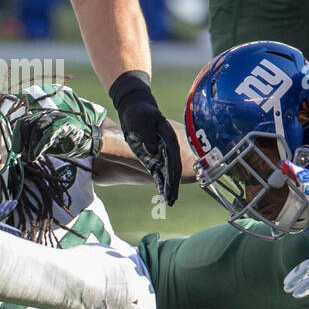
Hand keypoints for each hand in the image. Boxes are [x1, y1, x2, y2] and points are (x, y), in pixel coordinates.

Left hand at [15, 109, 101, 162]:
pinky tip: (37, 154)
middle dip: (22, 141)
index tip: (15, 150)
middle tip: (22, 154)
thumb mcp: (50, 145)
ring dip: (31, 144)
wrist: (93, 142)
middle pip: (27, 123)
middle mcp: (48, 116)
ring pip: (36, 127)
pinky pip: (49, 133)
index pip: (24, 123)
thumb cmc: (70, 144)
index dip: (17, 136)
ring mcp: (57, 118)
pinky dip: (40, 145)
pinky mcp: (65, 124)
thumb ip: (37, 145)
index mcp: (43, 120)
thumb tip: (21, 152)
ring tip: (30, 157)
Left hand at [109, 71, 181, 204]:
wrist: (135, 107)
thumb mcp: (140, 120)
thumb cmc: (138, 112)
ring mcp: (161, 151)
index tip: (171, 186)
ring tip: (168, 201)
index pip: (173, 158)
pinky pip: (158, 170)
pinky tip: (160, 193)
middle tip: (171, 200)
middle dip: (173, 185)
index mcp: (168, 137)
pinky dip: (160, 181)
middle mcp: (168, 146)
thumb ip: (147, 135)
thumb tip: (152, 150)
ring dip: (168, 186)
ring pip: (167, 172)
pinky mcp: (153, 154)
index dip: (173, 173)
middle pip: (173, 168)